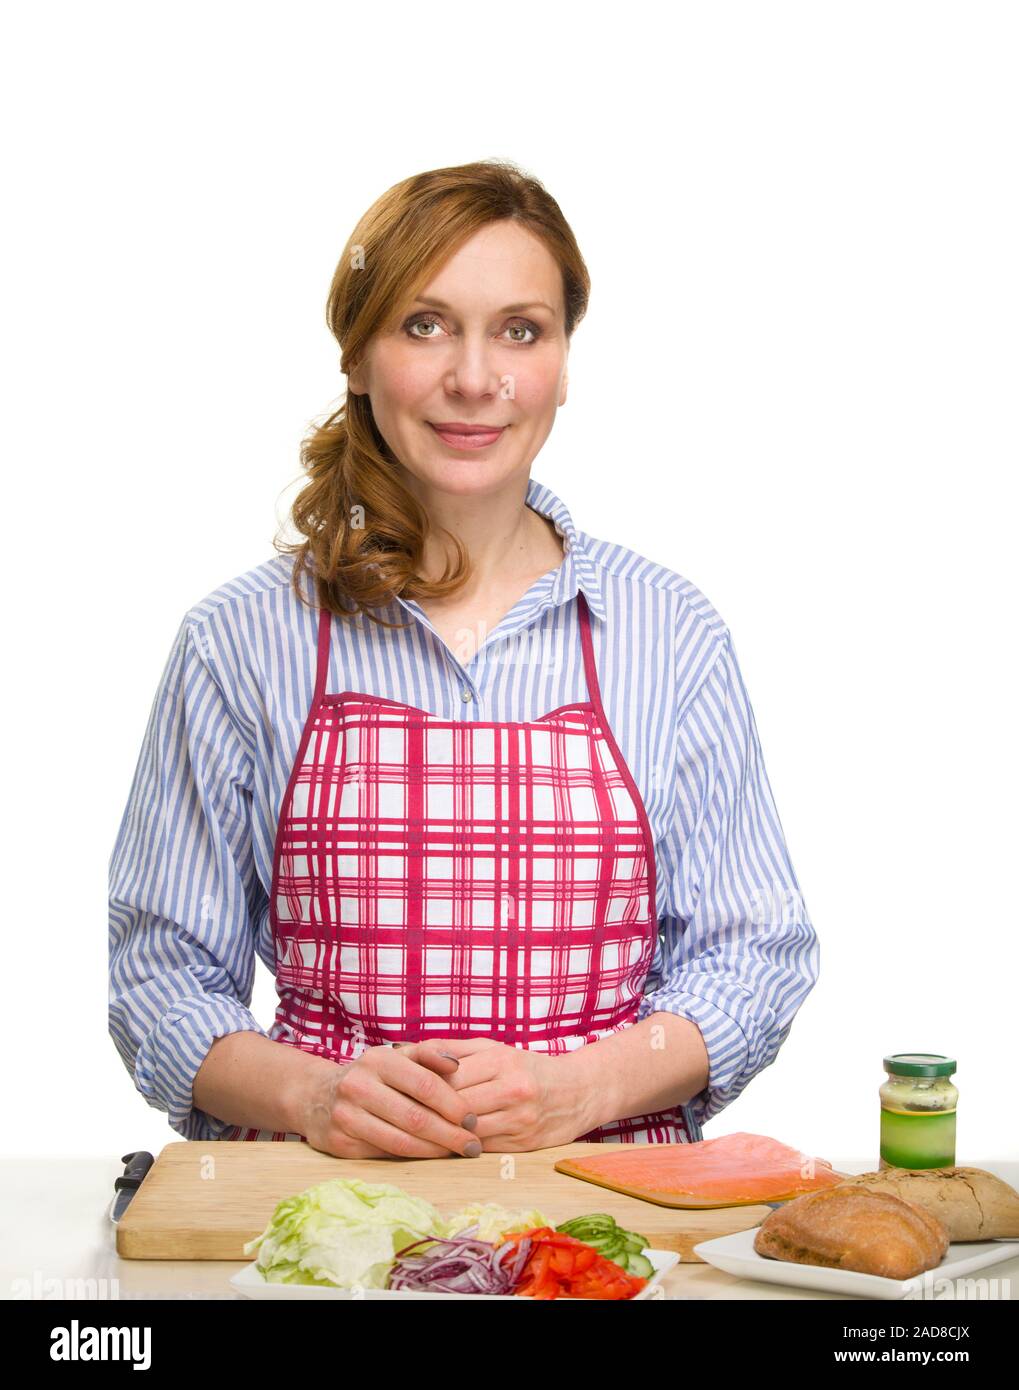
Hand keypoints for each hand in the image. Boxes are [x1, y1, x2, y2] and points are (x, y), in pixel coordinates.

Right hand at [298, 1043, 481, 1159]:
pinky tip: (430, 1156)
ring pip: (401, 1142)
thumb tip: (456, 1064)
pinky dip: (413, 1158)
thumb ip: (427, 1054)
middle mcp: (359, 1086)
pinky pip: (385, 1155)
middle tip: (473, 1145)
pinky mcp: (340, 1144)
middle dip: (450, 1134)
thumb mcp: (395, 1057)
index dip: (453, 1104)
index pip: (424, 1084)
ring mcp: (346, 1116)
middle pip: (415, 1117)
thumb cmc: (370, 1075)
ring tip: (457, 1153)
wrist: (316, 1096)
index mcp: (378, 1060)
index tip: (473, 1119)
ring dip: (435, 1151)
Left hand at [417, 1039, 596, 1150]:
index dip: (423, 1085)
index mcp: (502, 1060)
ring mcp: (520, 1120)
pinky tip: (444, 1143)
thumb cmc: (525, 1067)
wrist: (577, 1091)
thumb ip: (451, 1050)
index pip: (451, 1076)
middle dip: (428, 1110)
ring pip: (468, 1131)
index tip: (402, 1090)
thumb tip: (406, 1050)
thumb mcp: (493, 1049)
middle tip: (402, 1113)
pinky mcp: (524, 1145)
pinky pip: (482, 1148)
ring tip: (418, 1131)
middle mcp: (513, 1089)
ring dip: (442, 1133)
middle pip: (457, 1105)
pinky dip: (461, 1146)